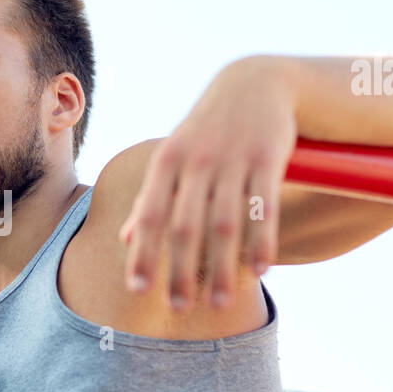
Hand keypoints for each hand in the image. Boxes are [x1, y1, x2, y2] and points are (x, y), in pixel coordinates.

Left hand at [117, 58, 296, 309]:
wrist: (255, 82)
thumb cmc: (206, 130)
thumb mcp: (172, 155)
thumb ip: (151, 196)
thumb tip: (124, 237)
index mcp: (166, 162)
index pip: (149, 215)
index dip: (142, 253)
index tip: (137, 290)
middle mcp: (196, 161)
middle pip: (185, 226)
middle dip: (180, 270)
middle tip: (179, 309)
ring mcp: (233, 159)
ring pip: (226, 223)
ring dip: (223, 267)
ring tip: (221, 303)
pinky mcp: (268, 157)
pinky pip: (264, 206)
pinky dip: (261, 240)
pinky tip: (260, 269)